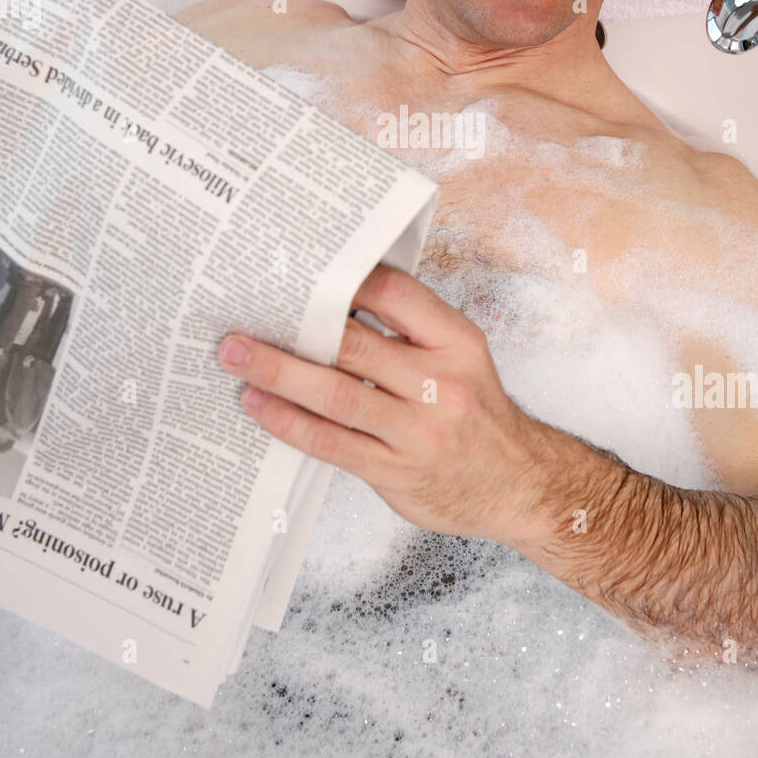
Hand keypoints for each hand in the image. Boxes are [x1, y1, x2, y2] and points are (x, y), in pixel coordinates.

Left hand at [217, 264, 554, 541]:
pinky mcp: (394, 470)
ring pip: (336, 395)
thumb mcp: (462, 358)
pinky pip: (331, 441)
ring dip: (278, 374)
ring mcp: (417, 431)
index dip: (345, 279)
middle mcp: (441, 384)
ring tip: (237, 357)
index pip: (396, 294)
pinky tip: (260, 406)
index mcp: (457, 342)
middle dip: (294, 328)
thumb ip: (410, 331)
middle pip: (355, 344)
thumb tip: (335, 302)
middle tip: (244, 317)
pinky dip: (289, 422)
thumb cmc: (478, 415)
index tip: (301, 271)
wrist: (520, 486)